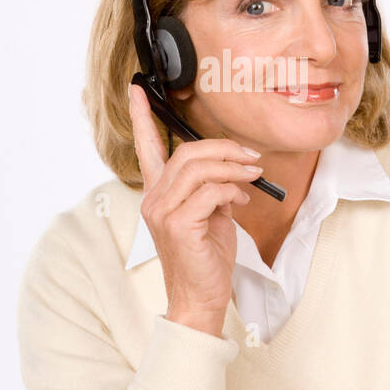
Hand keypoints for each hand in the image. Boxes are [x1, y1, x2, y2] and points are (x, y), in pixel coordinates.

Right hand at [128, 81, 262, 334]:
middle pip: (186, 152)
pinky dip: (232, 191)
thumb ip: (213, 188)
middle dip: (223, 148)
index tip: (136, 90)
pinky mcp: (178, 225)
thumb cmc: (206, 259)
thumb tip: (234, 169)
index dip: (142, 118)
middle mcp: (154, 199)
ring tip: (253, 174)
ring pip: (198, 168)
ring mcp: (162, 212)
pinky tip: (241, 202)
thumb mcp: (210, 215)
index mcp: (158, 194)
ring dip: (233, 167)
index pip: (145, 148)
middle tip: (251, 156)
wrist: (201, 299)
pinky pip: (210, 192)